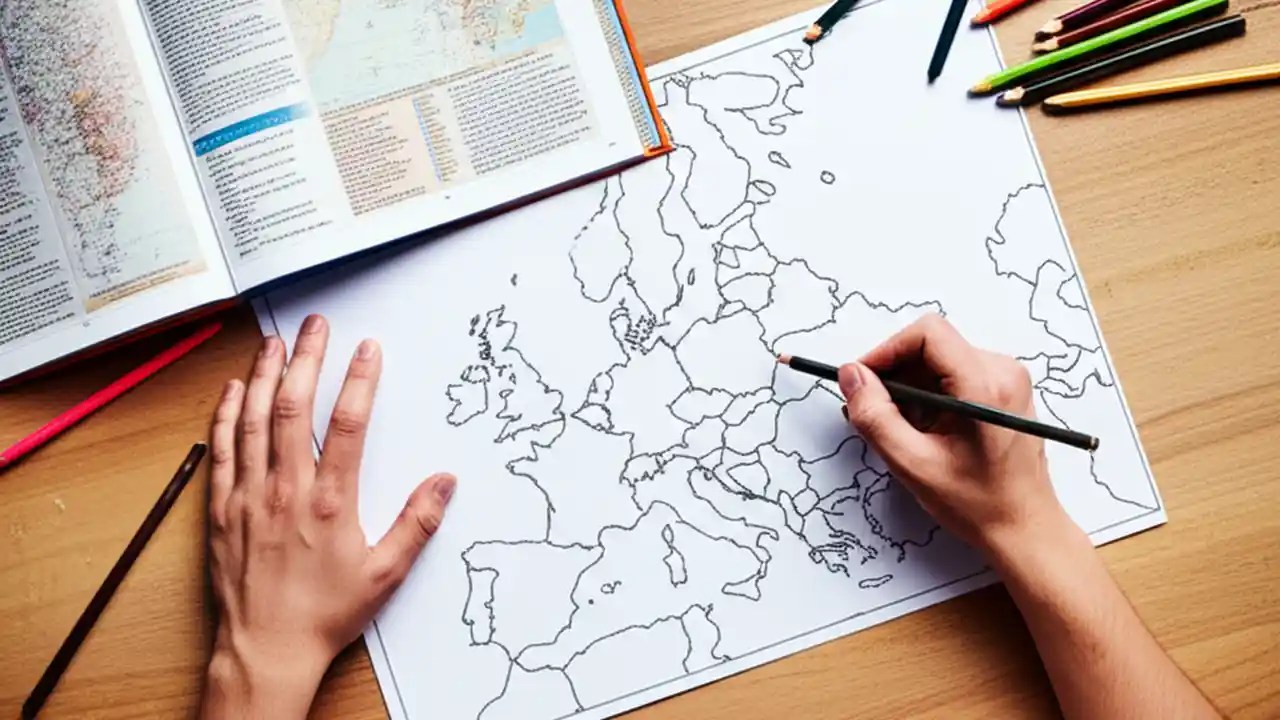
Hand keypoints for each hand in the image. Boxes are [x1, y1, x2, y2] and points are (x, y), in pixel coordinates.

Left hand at [203, 315, 455, 717]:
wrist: (267, 649)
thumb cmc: (325, 614)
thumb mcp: (386, 573)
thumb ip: (418, 523)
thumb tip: (445, 482)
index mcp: (330, 502)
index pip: (347, 425)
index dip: (358, 380)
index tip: (367, 349)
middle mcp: (286, 490)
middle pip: (293, 408)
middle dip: (305, 359)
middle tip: (314, 326)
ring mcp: (249, 496)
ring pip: (253, 420)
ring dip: (263, 376)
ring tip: (274, 343)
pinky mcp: (222, 509)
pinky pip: (220, 450)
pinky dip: (225, 415)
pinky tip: (232, 390)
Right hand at [838, 314, 1076, 566]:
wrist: (1024, 528)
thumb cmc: (977, 503)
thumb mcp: (913, 464)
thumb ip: (875, 416)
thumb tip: (851, 376)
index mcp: (985, 386)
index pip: (927, 334)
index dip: (886, 350)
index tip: (862, 379)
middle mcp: (1003, 372)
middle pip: (931, 346)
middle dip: (895, 374)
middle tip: (873, 411)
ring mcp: (1007, 379)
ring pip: (939, 360)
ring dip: (911, 387)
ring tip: (901, 428)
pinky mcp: (1004, 389)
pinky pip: (954, 373)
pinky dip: (929, 394)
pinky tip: (923, 429)